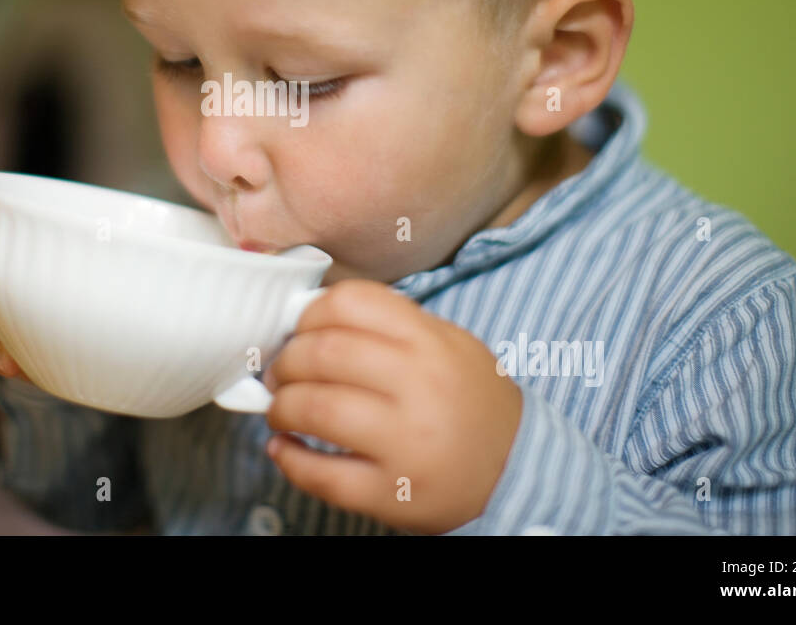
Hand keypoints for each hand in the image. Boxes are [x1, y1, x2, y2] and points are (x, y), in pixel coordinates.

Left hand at [262, 279, 521, 533]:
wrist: (516, 466)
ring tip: (282, 410)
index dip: (308, 314)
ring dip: (282, 408)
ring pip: (316, 410)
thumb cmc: (467, 398)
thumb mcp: (445, 343)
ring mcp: (407, 443)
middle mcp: (419, 386)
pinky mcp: (393, 493)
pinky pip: (323, 475)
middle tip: (279, 373)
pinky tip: (285, 449)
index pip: (349, 303)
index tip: (298, 330)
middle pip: (322, 355)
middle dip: (286, 362)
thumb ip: (386, 327)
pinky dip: (289, 459)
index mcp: (429, 341)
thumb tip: (307, 324)